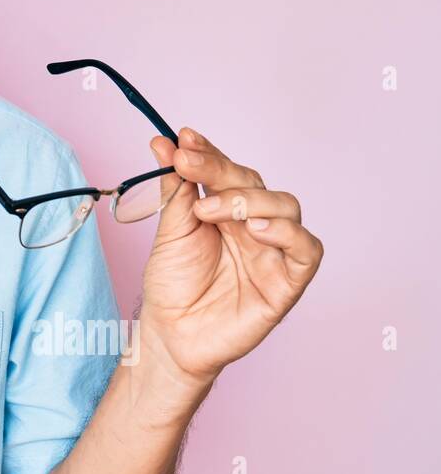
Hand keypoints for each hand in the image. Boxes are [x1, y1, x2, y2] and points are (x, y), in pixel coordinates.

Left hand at [136, 128, 323, 394]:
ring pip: (286, 207)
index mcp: (225, 210)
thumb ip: (175, 191)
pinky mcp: (288, 282)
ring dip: (250, 199)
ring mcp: (273, 252)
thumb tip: (166, 144)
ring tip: (210, 209)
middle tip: (187, 164)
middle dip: (220, 169)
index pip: (226, 170)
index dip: (209, 152)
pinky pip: (307, 251)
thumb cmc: (172, 286)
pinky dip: (288, 234)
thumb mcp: (169, 231)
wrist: (170, 335)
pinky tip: (257, 230)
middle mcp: (253, 225)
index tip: (183, 138)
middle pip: (254, 182)